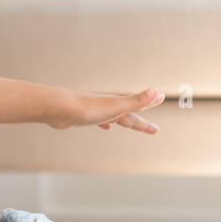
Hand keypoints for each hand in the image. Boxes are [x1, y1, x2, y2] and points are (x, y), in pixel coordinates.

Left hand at [47, 87, 164, 132]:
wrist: (59, 109)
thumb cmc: (88, 109)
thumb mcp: (116, 106)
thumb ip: (137, 101)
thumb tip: (158, 91)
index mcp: (116, 107)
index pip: (137, 111)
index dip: (149, 112)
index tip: (161, 111)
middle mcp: (107, 108)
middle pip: (127, 117)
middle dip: (140, 122)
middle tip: (153, 130)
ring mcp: (94, 112)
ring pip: (113, 117)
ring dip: (122, 120)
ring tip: (128, 124)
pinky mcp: (81, 118)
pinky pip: (97, 121)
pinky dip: (103, 123)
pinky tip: (103, 126)